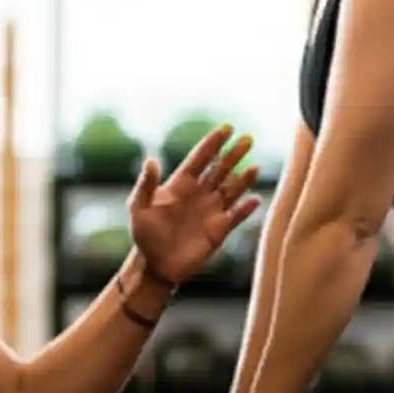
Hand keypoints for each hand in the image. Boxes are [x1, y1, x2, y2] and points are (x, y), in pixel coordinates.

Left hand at [127, 124, 261, 284]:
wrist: (155, 265)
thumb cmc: (144, 234)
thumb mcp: (138, 207)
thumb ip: (146, 185)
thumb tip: (151, 160)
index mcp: (180, 184)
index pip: (200, 158)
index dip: (213, 142)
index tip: (227, 128)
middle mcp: (199, 194)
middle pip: (220, 169)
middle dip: (233, 154)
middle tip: (247, 139)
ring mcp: (211, 211)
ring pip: (231, 190)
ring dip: (244, 179)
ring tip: (255, 166)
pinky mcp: (219, 230)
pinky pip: (236, 216)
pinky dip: (246, 208)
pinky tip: (255, 200)